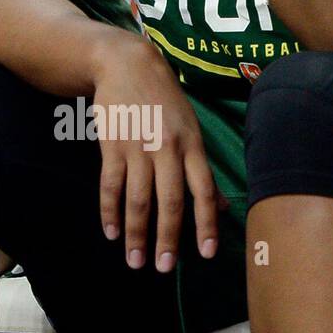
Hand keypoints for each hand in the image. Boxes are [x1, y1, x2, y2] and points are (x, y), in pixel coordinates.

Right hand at [92, 36, 220, 271]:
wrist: (126, 63)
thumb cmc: (163, 98)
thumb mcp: (190, 126)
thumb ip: (202, 167)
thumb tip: (222, 206)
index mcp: (192, 145)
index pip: (203, 191)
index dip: (206, 224)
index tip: (207, 254)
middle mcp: (167, 149)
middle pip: (169, 201)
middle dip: (167, 239)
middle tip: (163, 268)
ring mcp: (137, 147)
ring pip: (138, 199)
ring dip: (136, 233)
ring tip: (134, 259)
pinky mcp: (111, 145)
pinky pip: (111, 184)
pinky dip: (110, 210)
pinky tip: (111, 231)